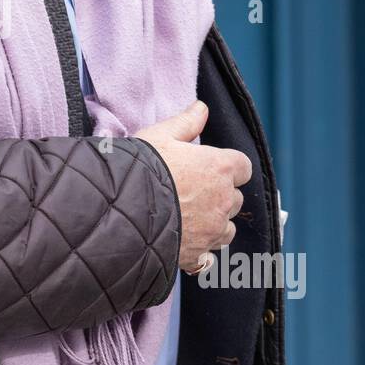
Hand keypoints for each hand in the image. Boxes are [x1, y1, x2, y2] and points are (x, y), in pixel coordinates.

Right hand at [134, 101, 251, 273]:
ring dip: (215, 224)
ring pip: (227, 229)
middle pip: (235, 198)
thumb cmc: (142, 169)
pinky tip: (186, 245)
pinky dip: (202, 252)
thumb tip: (201, 107)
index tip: (212, 167)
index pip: (242, 166)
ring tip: (190, 219)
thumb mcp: (160, 136)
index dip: (229, 167)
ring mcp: (211, 230)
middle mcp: (222, 200)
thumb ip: (185, 122)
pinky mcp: (197, 254)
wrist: (122, 210)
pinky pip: (209, 257)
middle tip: (193, 191)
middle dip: (220, 195)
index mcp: (219, 167)